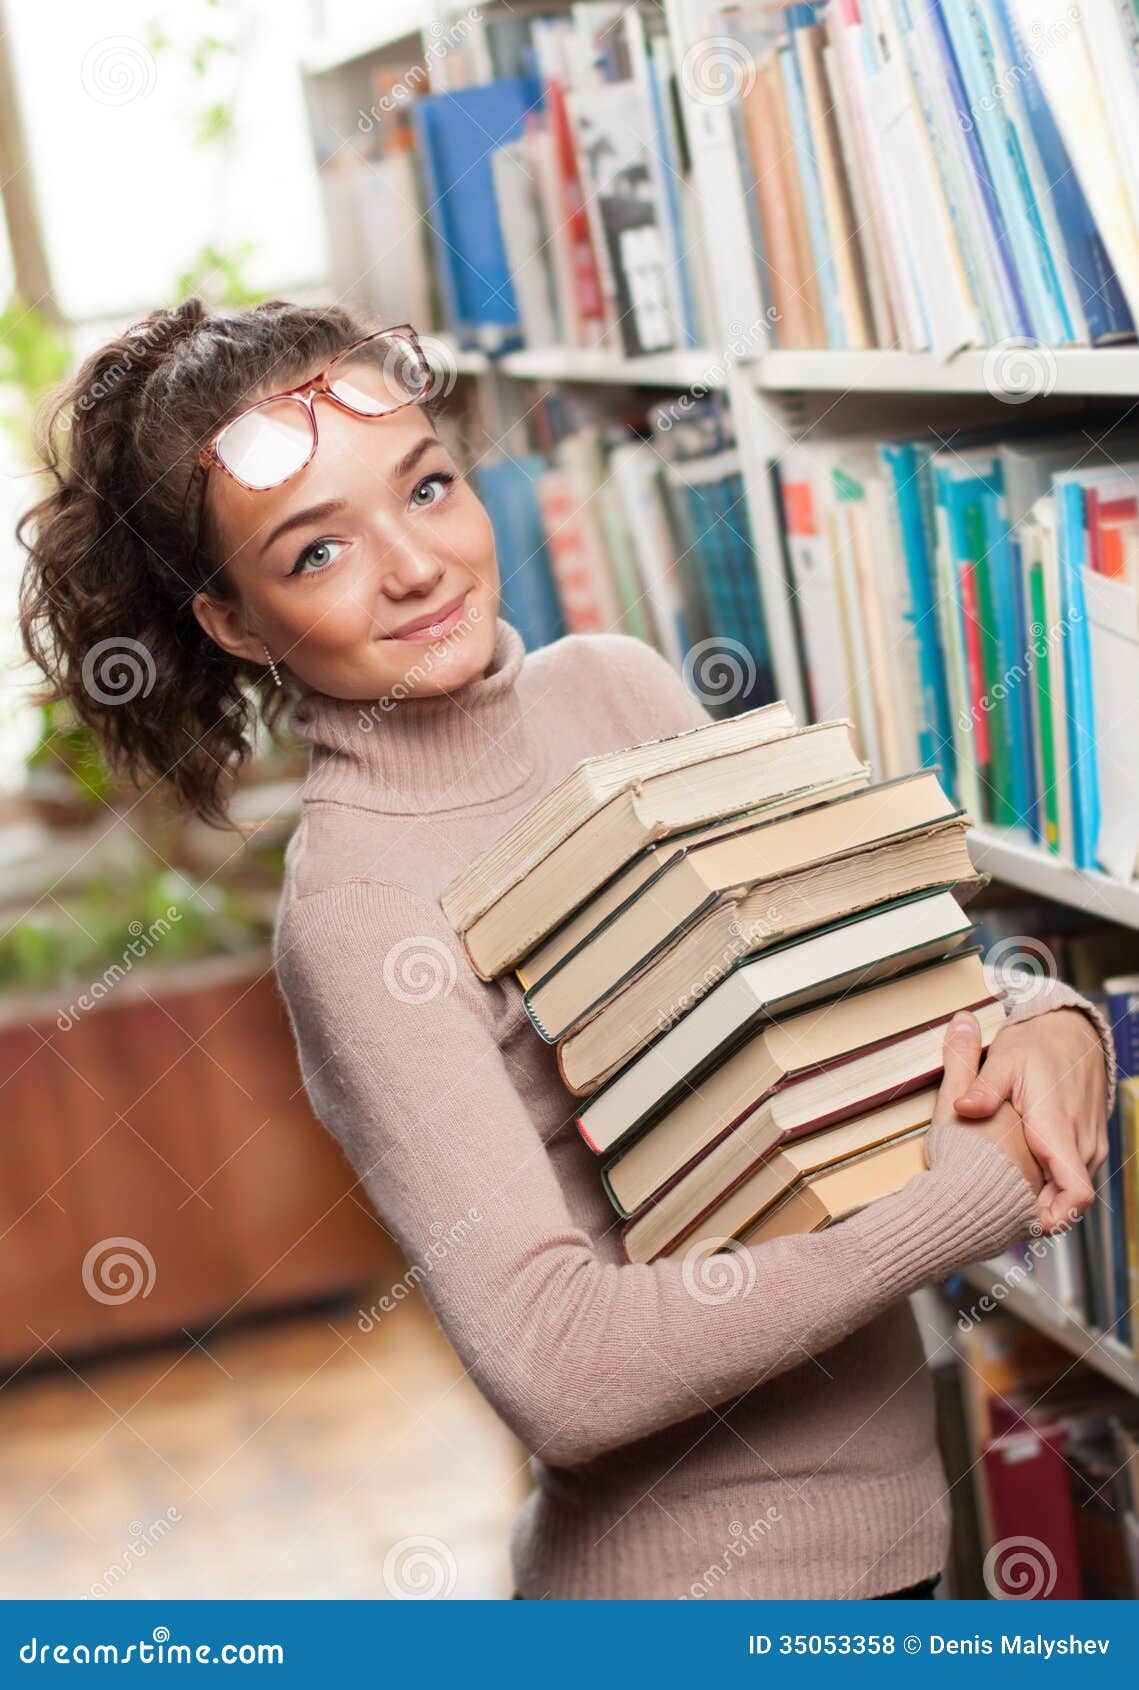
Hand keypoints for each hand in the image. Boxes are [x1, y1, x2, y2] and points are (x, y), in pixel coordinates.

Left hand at [951, 1008, 1106, 1232]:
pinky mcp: (1087, 1142)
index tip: (1022, 1227)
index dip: (1054, 1220)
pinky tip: (1020, 1173)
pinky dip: (1051, 1180)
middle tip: (996, 1214)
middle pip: (1068, 1200)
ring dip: (1043, 1197)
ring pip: (1070, 1188)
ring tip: (1003, 1192)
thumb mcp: (1004, 1059)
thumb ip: (982, 1087)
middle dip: (1036, 1212)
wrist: (1073, 1030)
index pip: (1076, 1195)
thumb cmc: (1039, 1044)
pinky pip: (1072, 1173)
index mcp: (1058, 1129)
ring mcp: (1089, 1143)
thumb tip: (963, 1107)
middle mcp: (1081, 1142)